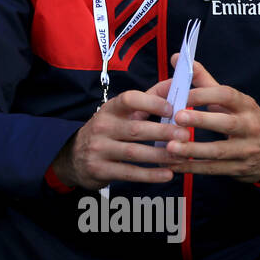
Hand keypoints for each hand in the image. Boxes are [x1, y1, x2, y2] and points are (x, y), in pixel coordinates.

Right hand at [52, 80, 189, 190]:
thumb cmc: (108, 131)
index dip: (151, 102)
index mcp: (110, 109)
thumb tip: (177, 84)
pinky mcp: (100, 169)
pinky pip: (129, 172)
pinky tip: (167, 174)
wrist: (74, 156)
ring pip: (134, 152)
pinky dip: (150, 174)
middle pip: (136, 129)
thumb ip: (149, 100)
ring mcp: (99, 149)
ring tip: (182, 156)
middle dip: (162, 132)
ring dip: (160, 155)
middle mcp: (102, 126)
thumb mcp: (121, 113)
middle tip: (185, 134)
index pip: (128, 99)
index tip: (172, 108)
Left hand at [159, 55, 259, 183]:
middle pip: (226, 123)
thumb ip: (203, 80)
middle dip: (201, 120)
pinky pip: (214, 169)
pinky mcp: (240, 169)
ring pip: (219, 151)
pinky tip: (174, 165)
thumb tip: (177, 57)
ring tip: (170, 147)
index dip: (204, 94)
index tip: (182, 95)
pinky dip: (193, 167)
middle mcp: (250, 126)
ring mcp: (247, 150)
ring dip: (193, 150)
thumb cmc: (242, 118)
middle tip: (177, 117)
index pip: (227, 95)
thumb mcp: (230, 100)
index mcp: (246, 105)